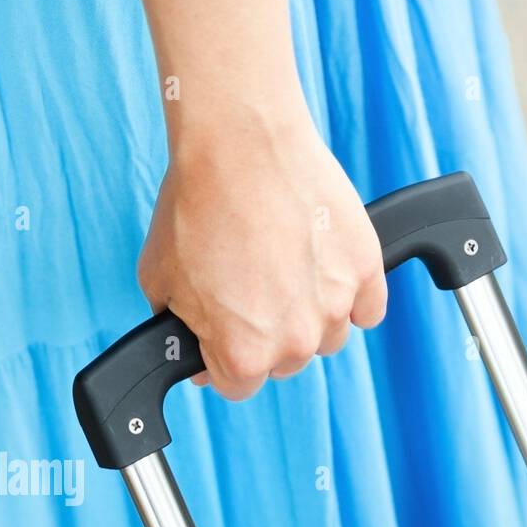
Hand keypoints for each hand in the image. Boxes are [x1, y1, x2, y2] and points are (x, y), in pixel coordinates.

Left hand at [137, 118, 386, 399]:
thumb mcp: (159, 279)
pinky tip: (323, 267)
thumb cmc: (196, 204)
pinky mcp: (366, 271)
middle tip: (248, 281)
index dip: (222, 356)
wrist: (239, 142)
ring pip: (328, 336)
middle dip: (266, 332)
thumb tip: (194, 350)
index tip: (220, 327)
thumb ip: (181, 328)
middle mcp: (296, 342)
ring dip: (309, 314)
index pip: (237, 384)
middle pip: (285, 361)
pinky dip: (351, 295)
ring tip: (285, 265)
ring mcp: (336, 307)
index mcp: (244, 355)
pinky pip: (367, 308)